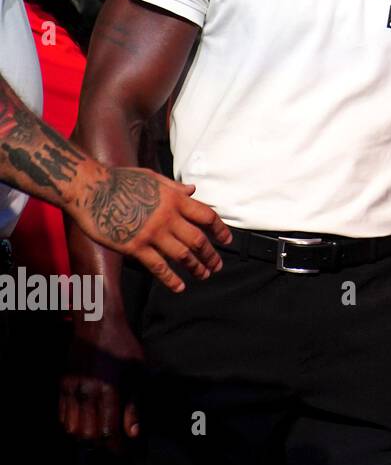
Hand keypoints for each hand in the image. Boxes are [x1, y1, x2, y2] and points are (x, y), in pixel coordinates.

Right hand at [59, 314, 143, 448]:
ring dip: (86, 436)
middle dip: (101, 444)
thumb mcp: (138, 372)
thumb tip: (133, 432)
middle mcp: (86, 393)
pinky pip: (62, 416)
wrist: (96, 325)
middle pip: (87, 434)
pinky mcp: (63, 386)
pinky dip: (73, 425)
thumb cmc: (122, 346)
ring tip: (100, 433)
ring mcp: (71, 390)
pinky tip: (86, 421)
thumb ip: (135, 404)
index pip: (108, 431)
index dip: (115, 446)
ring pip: (72, 428)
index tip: (124, 451)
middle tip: (113, 442)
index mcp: (108, 390)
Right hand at [70, 166, 230, 292]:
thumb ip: (174, 187)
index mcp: (174, 199)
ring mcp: (152, 233)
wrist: (90, 188)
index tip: (227, 240)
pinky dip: (171, 278)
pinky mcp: (135, 246)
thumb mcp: (152, 178)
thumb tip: (193, 190)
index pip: (206, 216)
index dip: (220, 229)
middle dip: (210, 255)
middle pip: (198, 240)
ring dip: (196, 267)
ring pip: (183, 255)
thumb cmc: (119, 180)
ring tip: (204, 275)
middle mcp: (168, 217)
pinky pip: (158, 266)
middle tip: (217, 265)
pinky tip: (179, 287)